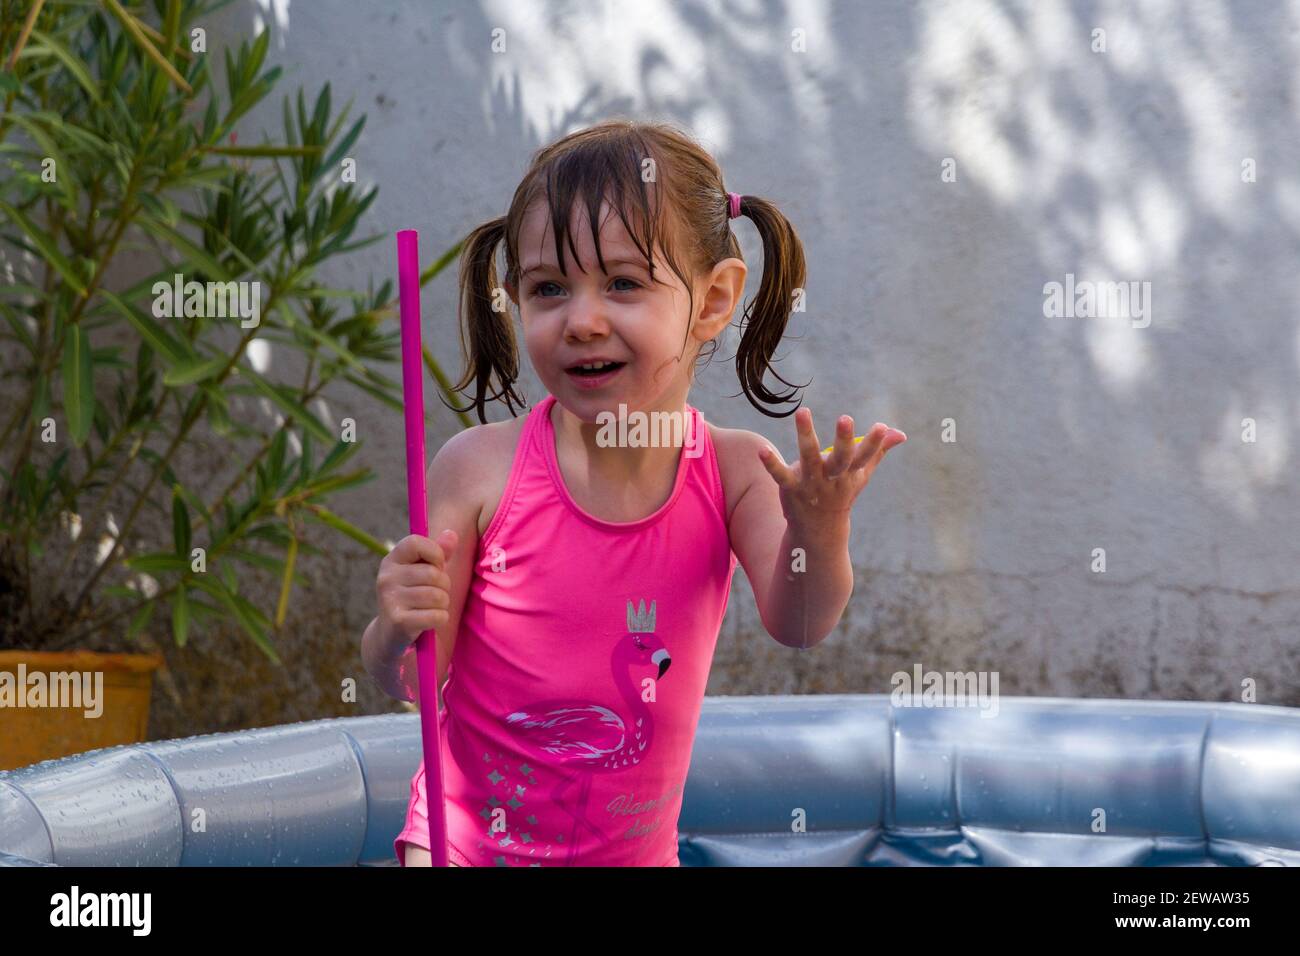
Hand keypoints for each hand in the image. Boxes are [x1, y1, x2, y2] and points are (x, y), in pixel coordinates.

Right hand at [375, 529, 458, 650]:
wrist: (391, 634)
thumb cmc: (413, 596)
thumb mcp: (422, 571)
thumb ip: (438, 552)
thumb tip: (452, 534)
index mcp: (391, 560)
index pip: (416, 542)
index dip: (435, 553)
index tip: (437, 565)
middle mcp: (386, 578)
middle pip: (434, 574)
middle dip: (444, 585)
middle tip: (435, 594)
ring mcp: (390, 600)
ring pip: (438, 596)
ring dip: (443, 604)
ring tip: (432, 607)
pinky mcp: (399, 621)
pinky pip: (437, 615)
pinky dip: (441, 619)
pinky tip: (430, 621)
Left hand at [757, 408, 905, 524]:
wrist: (819, 530)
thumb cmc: (842, 492)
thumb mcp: (861, 474)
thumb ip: (878, 451)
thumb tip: (901, 433)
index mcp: (851, 473)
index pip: (865, 457)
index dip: (874, 443)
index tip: (882, 426)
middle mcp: (833, 478)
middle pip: (841, 458)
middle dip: (844, 440)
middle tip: (846, 418)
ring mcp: (812, 484)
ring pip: (809, 458)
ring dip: (806, 435)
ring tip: (803, 411)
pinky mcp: (791, 489)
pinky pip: (781, 476)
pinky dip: (771, 464)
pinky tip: (762, 449)